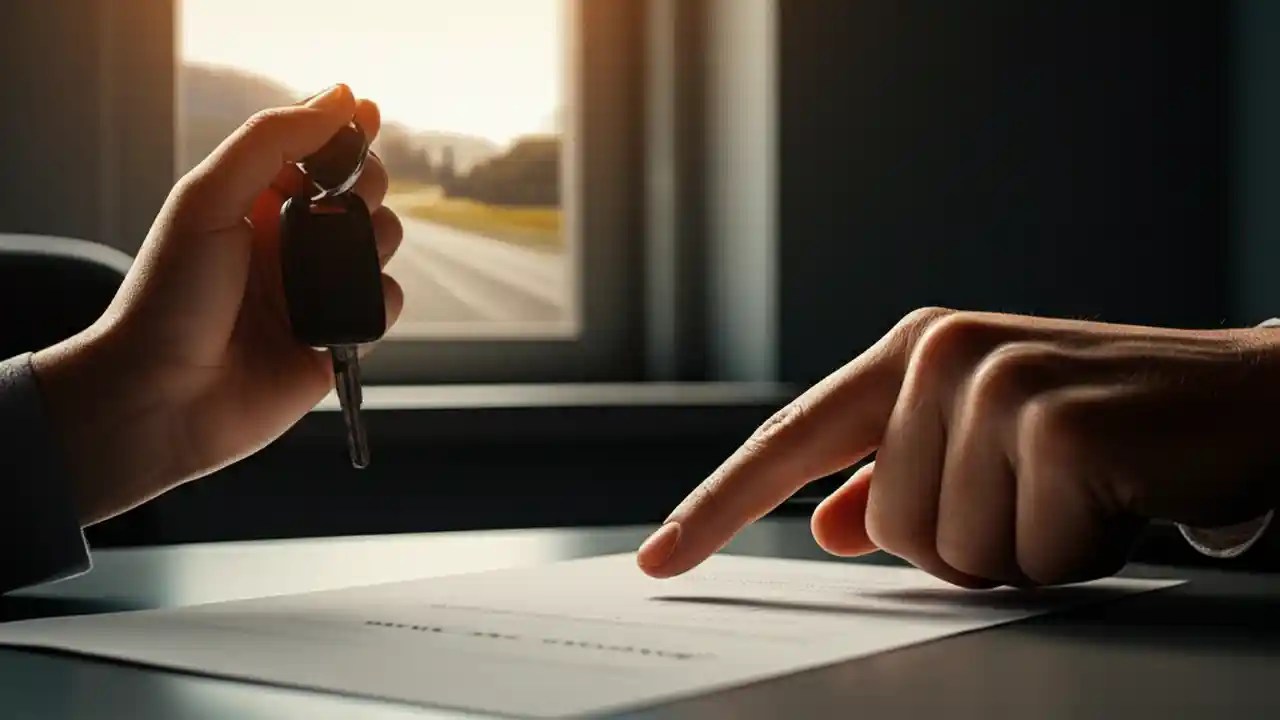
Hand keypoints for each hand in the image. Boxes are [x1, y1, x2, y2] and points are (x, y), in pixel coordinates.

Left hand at [31, 85, 403, 524]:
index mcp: (253, 203)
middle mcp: (287, 243)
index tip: (367, 116)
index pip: (315, 153)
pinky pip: (385, 304)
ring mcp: (312, 291)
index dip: (345, 132)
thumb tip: (340, 97)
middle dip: (368, 185)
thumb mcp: (209, 198)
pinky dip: (379, 301)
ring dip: (378, 239)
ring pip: (380, 245)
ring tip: (346, 257)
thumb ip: (272, 141)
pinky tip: (347, 309)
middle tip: (353, 196)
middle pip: (359, 194)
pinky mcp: (335, 338)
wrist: (162, 398)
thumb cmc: (169, 297)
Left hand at [638, 308, 1279, 586]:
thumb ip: (898, 479)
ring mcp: (998, 382)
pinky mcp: (1058, 425)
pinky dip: (1078, 555)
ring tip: (1081, 493)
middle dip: (973, 544)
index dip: (717, 506)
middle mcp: (942, 354)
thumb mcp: (988, 444)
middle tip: (1044, 496)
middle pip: (890, 531)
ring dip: (1027, 550)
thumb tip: (829, 524)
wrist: (1249, 400)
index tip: (659, 560)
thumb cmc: (1109, 426)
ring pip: (954, 554)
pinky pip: (1031, 559)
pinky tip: (1117, 499)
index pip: (791, 440)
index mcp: (914, 353)